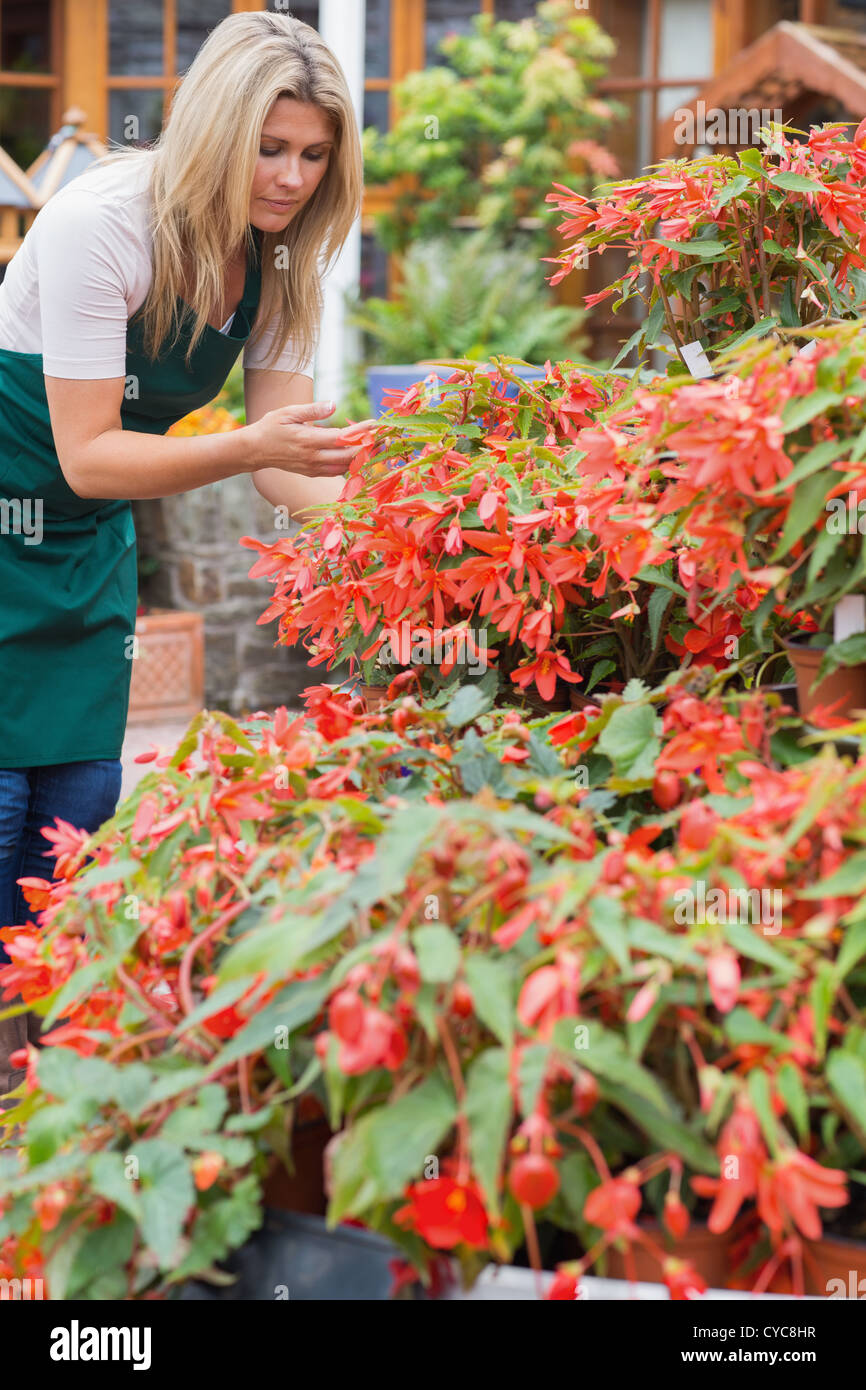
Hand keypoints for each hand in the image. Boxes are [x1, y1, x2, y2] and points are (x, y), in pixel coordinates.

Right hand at [248, 400, 368, 476]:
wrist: (255, 451)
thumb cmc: (271, 427)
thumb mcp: (288, 412)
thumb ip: (312, 409)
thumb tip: (334, 404)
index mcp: (308, 440)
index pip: (342, 438)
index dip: (361, 432)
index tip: (376, 425)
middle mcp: (313, 457)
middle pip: (348, 456)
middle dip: (367, 447)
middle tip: (383, 437)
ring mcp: (313, 468)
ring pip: (344, 467)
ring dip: (361, 458)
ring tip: (375, 446)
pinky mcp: (312, 473)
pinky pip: (336, 472)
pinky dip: (350, 465)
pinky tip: (359, 455)